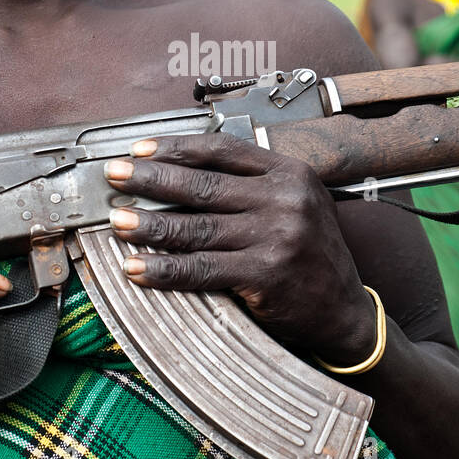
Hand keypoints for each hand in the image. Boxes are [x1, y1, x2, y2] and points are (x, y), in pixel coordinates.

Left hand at [103, 133, 376, 364]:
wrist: (345, 309)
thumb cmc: (309, 254)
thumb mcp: (295, 203)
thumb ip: (252, 184)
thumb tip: (181, 171)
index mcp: (289, 173)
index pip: (223, 150)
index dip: (177, 148)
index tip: (140, 150)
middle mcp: (285, 200)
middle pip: (204, 185)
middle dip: (151, 179)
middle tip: (114, 176)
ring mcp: (277, 237)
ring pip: (198, 228)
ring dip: (150, 224)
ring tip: (118, 221)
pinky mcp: (266, 275)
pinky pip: (203, 269)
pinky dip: (165, 269)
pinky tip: (137, 267)